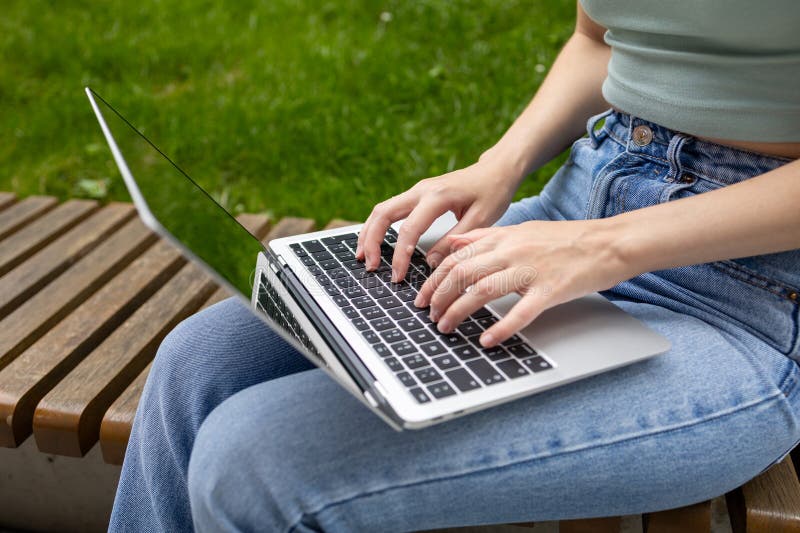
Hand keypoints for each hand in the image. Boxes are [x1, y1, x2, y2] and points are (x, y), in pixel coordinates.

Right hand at [355, 159, 519, 281]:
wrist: (496, 170)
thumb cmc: (493, 192)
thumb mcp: (481, 221)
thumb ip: (454, 242)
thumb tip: (430, 264)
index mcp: (437, 196)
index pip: (409, 230)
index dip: (400, 256)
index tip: (398, 276)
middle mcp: (421, 189)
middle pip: (383, 213)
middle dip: (371, 241)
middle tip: (369, 266)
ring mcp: (417, 189)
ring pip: (382, 209)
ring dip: (369, 232)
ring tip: (363, 256)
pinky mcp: (418, 193)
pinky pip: (390, 208)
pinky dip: (378, 225)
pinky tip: (375, 241)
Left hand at [413, 219, 630, 346]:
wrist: (608, 242)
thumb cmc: (565, 240)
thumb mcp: (520, 230)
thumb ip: (485, 237)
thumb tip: (453, 244)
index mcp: (503, 238)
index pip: (456, 257)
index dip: (433, 280)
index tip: (422, 297)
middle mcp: (512, 251)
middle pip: (462, 274)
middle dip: (438, 297)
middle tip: (430, 316)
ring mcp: (531, 270)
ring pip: (482, 291)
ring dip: (458, 312)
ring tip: (446, 328)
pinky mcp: (550, 290)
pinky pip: (520, 311)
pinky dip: (501, 327)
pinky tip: (487, 340)